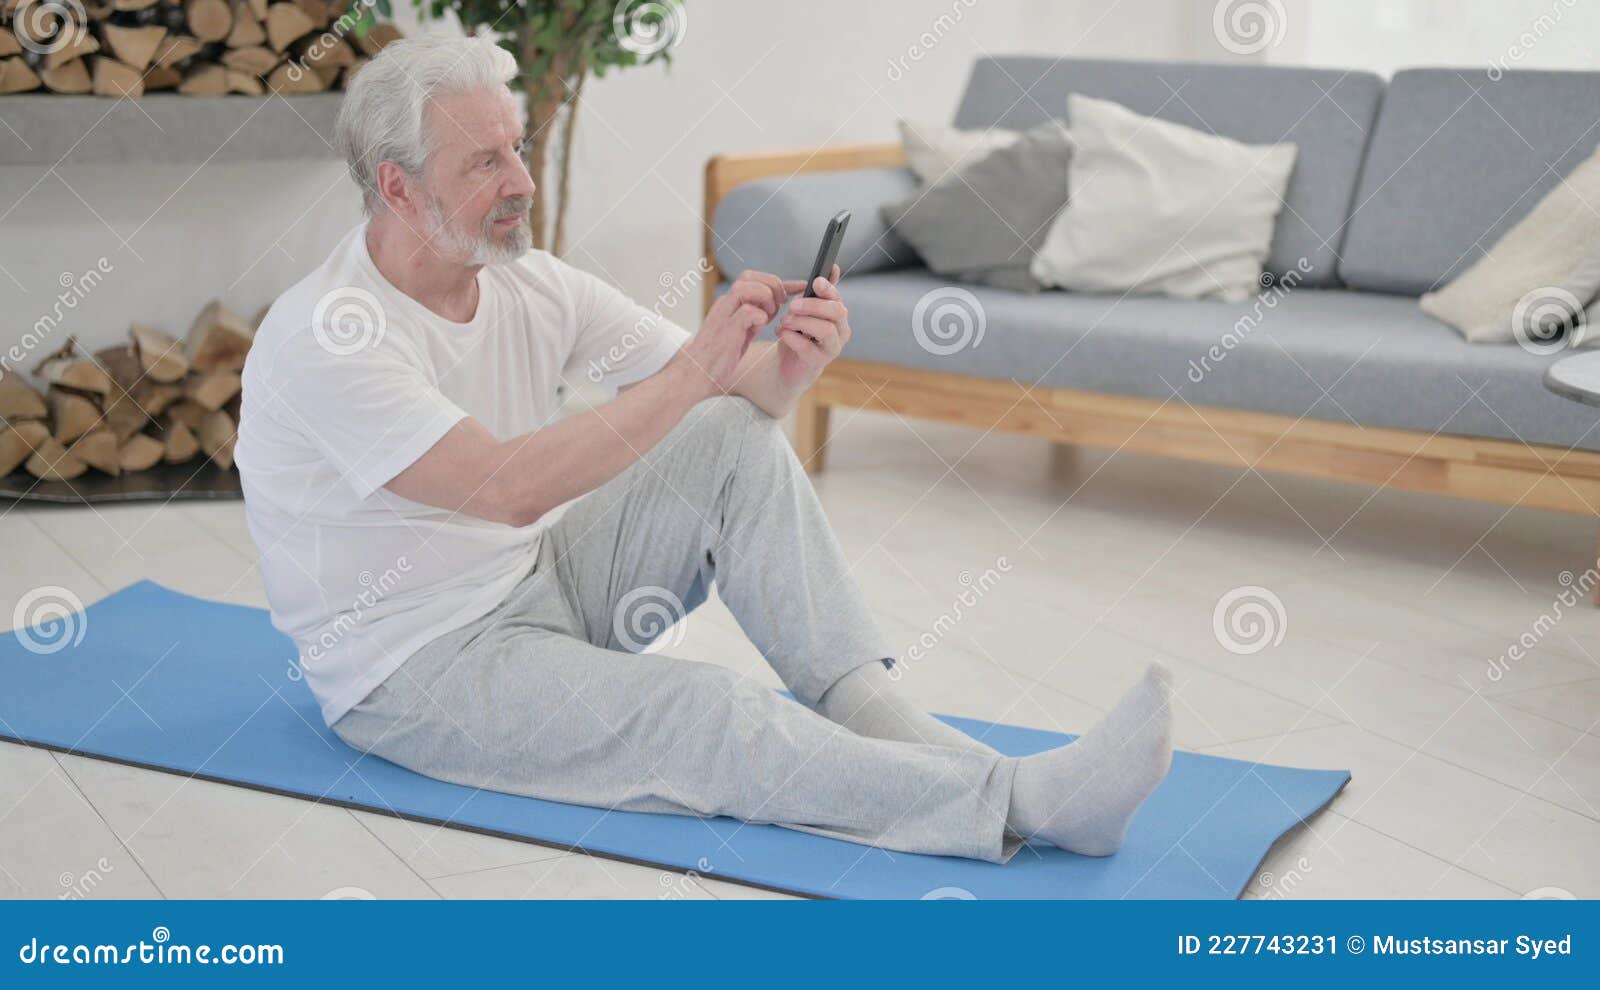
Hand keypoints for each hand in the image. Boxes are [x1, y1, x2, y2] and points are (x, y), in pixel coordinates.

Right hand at [673, 269, 804, 398]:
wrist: (696, 376)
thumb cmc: (719, 357)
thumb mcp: (742, 331)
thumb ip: (755, 317)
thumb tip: (774, 306)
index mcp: (729, 304)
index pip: (753, 278)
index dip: (778, 281)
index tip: (797, 288)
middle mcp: (724, 304)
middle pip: (749, 276)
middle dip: (772, 286)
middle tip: (780, 306)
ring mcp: (723, 315)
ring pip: (747, 287)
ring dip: (766, 299)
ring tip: (769, 317)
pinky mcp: (726, 330)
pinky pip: (747, 311)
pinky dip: (760, 316)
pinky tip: (761, 327)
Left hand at [775, 264, 848, 388]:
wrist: (788, 363)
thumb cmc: (799, 333)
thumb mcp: (806, 310)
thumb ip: (817, 292)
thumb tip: (834, 267)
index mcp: (838, 316)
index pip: (838, 299)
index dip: (828, 289)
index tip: (815, 282)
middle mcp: (841, 332)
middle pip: (836, 312)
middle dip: (813, 305)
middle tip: (792, 305)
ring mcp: (831, 348)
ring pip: (825, 330)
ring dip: (801, 321)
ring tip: (784, 321)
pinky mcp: (817, 363)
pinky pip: (807, 347)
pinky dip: (791, 337)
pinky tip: (781, 333)